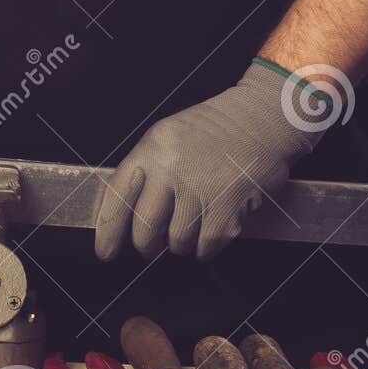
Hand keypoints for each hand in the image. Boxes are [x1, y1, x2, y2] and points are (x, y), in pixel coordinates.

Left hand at [94, 58, 333, 262]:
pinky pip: (207, 245)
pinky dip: (206, 247)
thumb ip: (147, 170)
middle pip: (145, 229)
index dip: (108, 230)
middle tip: (150, 247)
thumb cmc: (215, 129)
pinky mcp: (229, 206)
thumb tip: (129, 216)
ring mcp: (202, 188)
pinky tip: (210, 230)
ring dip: (181, 244)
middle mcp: (173, 168)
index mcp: (153, 148)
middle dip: (146, 246)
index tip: (105, 251)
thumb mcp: (169, 137)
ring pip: (177, 241)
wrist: (262, 117)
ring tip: (190, 227)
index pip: (118, 195)